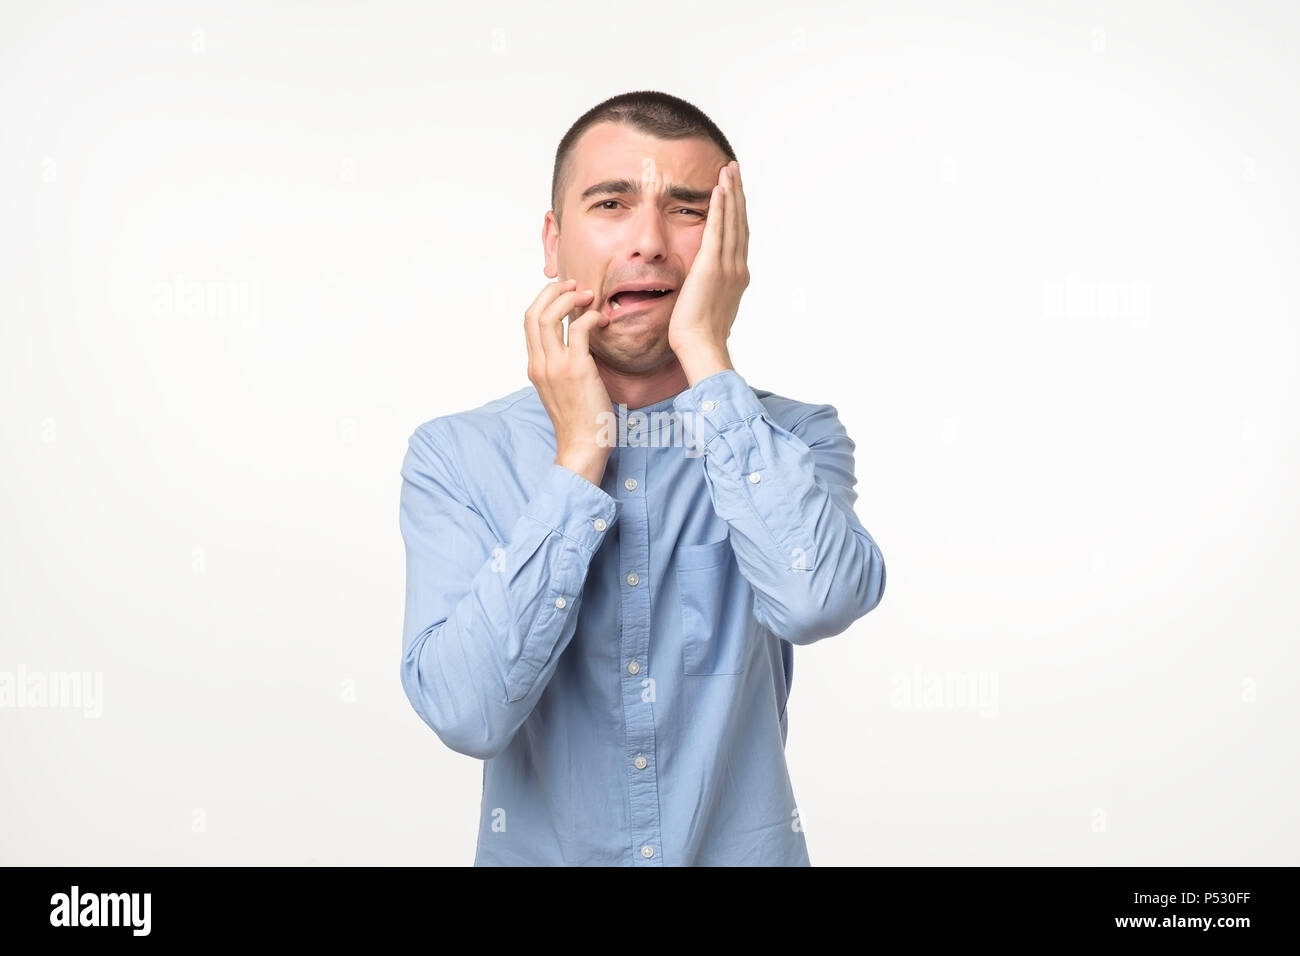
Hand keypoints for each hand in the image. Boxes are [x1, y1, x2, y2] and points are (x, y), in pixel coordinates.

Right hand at [525, 278, 613, 485]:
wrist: (583, 446)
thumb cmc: (580, 421)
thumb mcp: (563, 389)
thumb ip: (563, 366)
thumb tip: (579, 343)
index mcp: (535, 367)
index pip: (529, 323)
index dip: (544, 300)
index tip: (563, 293)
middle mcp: (539, 364)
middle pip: (532, 313)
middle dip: (553, 291)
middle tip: (575, 285)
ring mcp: (555, 366)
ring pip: (549, 316)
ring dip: (569, 298)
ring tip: (588, 295)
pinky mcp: (576, 369)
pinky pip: (578, 329)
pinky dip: (590, 317)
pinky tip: (602, 320)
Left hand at [668, 159, 747, 382]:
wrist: (701, 346)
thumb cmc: (699, 335)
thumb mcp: (708, 306)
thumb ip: (710, 290)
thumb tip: (704, 286)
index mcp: (737, 277)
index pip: (739, 237)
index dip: (738, 212)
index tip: (734, 192)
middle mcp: (737, 268)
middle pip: (740, 223)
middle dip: (738, 194)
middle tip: (734, 170)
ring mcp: (727, 267)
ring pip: (732, 221)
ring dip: (730, 193)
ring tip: (728, 170)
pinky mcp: (711, 267)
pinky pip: (717, 230)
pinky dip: (720, 208)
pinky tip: (718, 189)